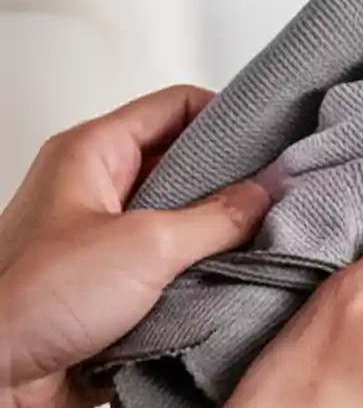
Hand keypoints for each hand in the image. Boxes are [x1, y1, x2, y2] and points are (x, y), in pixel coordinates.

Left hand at [0, 85, 270, 407]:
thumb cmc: (30, 299)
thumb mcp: (145, 246)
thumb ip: (218, 217)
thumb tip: (267, 192)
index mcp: (95, 154)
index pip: (178, 107)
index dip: (232, 117)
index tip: (279, 139)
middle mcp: (100, 193)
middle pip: (189, 170)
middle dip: (239, 187)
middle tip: (288, 200)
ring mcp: (109, 245)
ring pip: (188, 228)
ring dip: (226, 243)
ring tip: (273, 248)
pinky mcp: (116, 295)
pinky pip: (176, 279)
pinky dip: (207, 287)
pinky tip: (242, 295)